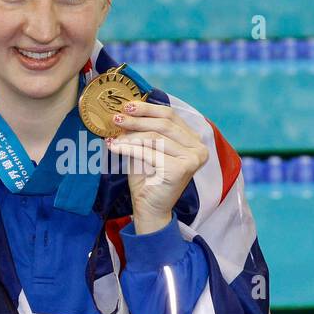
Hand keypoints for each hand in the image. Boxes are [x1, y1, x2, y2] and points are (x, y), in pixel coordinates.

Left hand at [106, 100, 208, 234]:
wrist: (149, 208)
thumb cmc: (148, 178)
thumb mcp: (145, 147)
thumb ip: (143, 129)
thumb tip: (127, 109)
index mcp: (193, 139)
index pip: (170, 115)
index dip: (148, 108)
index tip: (127, 106)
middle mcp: (199, 147)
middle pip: (164, 124)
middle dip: (137, 120)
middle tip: (116, 118)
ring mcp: (193, 158)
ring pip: (155, 138)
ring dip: (131, 136)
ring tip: (114, 136)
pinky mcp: (182, 168)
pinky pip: (150, 153)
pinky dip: (130, 149)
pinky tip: (115, 147)